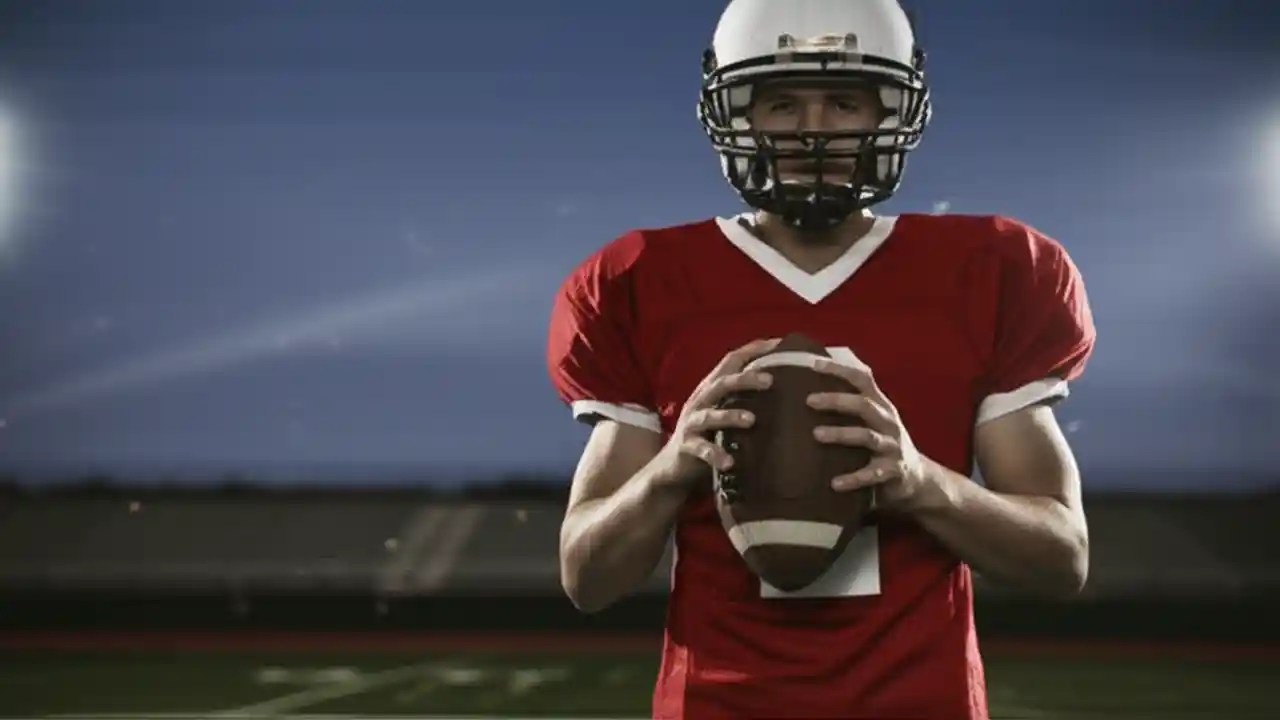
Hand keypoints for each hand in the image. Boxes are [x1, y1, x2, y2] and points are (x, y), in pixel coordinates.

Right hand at [656, 337, 780, 490]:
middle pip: (721, 384)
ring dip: (730, 416)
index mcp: (711, 389)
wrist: (674, 465)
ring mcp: (691, 424)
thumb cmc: (709, 435)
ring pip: (710, 416)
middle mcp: (700, 401)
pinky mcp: (687, 447)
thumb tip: (784, 385)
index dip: (754, 350)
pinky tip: (729, 462)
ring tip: (751, 420)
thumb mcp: (724, 411)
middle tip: (770, 380)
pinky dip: (715, 455)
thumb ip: (744, 397)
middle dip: (744, 379)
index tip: (779, 344)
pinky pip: (701, 450)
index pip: (732, 361)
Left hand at [806, 354, 933, 514]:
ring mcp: (892, 446)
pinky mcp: (894, 470)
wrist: (917, 477)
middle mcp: (888, 421)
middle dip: (836, 400)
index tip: (814, 365)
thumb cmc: (883, 443)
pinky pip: (872, 474)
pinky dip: (853, 479)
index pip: (862, 379)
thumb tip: (812, 386)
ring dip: (841, 434)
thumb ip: (851, 405)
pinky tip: (834, 484)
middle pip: (863, 405)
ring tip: (816, 434)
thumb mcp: (872, 420)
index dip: (840, 370)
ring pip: (866, 436)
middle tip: (809, 400)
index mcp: (880, 405)